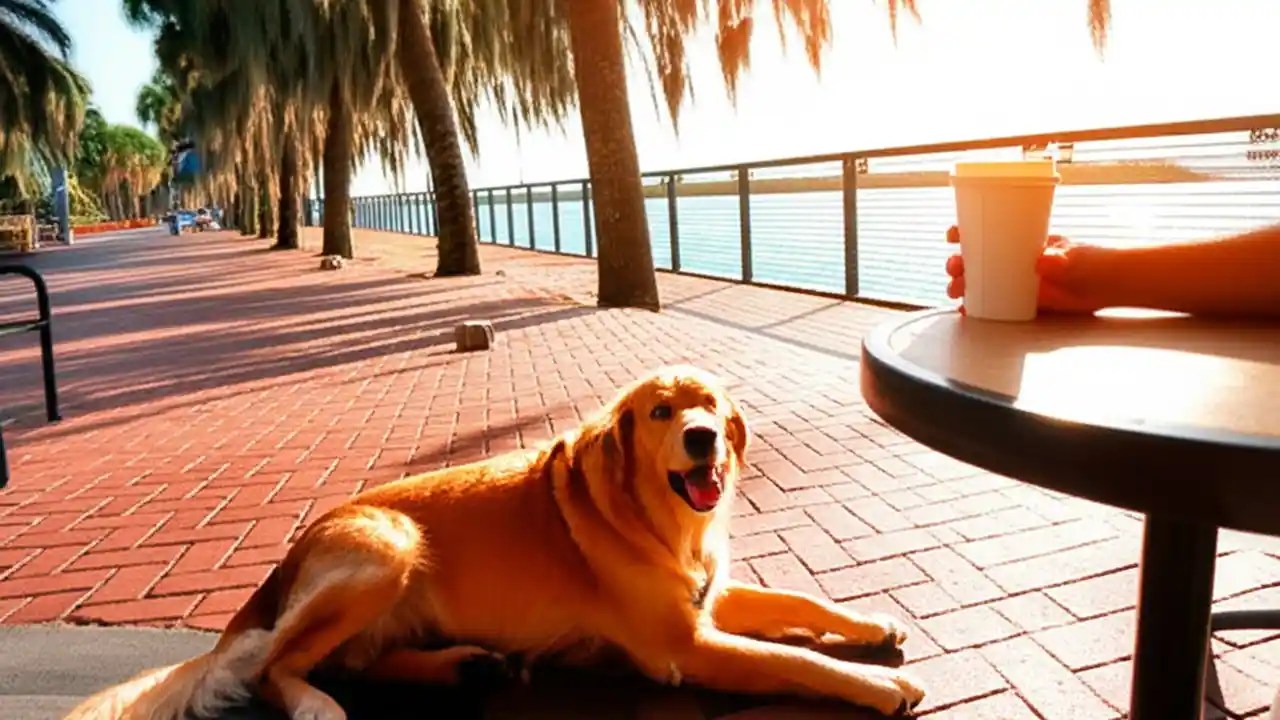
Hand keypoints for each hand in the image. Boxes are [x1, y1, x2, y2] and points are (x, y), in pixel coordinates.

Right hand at [944, 225, 1114, 313]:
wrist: (1110, 286)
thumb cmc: (1095, 262)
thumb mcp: (1077, 258)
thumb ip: (1060, 260)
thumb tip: (1042, 261)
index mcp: (1023, 239)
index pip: (989, 228)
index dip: (966, 230)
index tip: (955, 235)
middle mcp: (1014, 258)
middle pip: (976, 257)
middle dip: (958, 262)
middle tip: (955, 269)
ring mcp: (1016, 280)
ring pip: (979, 280)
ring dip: (962, 284)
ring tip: (956, 291)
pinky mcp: (1022, 301)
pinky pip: (992, 303)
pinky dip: (976, 307)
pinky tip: (966, 311)